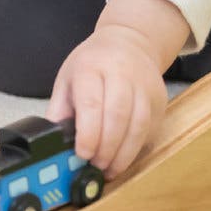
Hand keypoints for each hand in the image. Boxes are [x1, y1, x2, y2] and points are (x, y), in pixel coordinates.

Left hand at [45, 25, 167, 176]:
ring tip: (109, 168)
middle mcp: (121, 72)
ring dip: (123, 153)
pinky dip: (136, 148)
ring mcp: (144, 85)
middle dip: (106, 147)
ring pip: (138, 125)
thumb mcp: (68, 79)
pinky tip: (123, 157)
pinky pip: (150, 129)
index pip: (91, 103)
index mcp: (91, 66)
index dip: (88, 134)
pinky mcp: (159, 98)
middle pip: (117, 116)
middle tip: (95, 165)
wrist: (130, 43)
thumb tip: (51, 144)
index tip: (82, 154)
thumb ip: (59, 110)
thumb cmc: (93, 64)